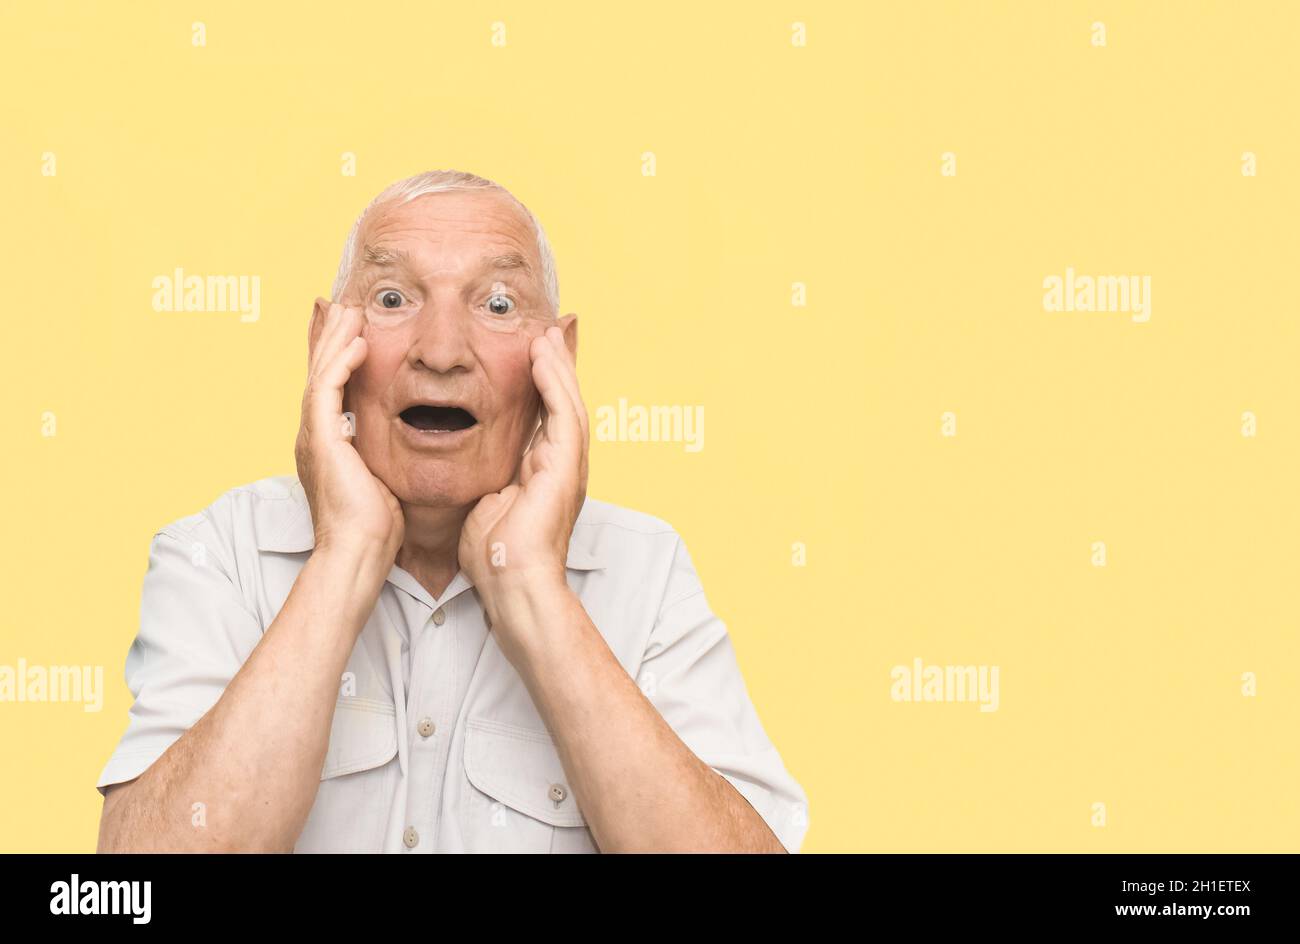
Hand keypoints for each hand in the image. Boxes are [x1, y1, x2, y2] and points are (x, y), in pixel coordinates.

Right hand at [296, 299, 403, 566]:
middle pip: (320, 373)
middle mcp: (315, 436)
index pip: (330, 389)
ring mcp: (314, 437)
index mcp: (328, 444)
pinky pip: (327, 389)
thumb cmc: (377, 529)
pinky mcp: (322, 440)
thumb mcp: (383, 479)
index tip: (349, 330)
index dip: (337, 357)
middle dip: (329, 338)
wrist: (358, 553)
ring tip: (349, 310)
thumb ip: (384, 456)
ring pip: (321, 373)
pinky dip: (340, 363)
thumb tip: (407, 442)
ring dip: (335, 339)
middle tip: (340, 305)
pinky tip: (357, 342)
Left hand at [459, 320, 586, 645]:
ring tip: (546, 335)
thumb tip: (475, 472)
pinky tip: (544, 358)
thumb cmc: (496, 557)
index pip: (544, 417)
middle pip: (563, 403)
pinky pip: (564, 413)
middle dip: (556, 367)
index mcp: (543, 472)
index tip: (529, 356)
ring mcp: (569, 465)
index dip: (540, 386)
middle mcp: (562, 465)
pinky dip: (555, 383)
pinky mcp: (566, 466)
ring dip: (558, 366)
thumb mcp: (487, 504)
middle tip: (547, 333)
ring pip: (569, 401)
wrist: (512, 583)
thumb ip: (488, 481)